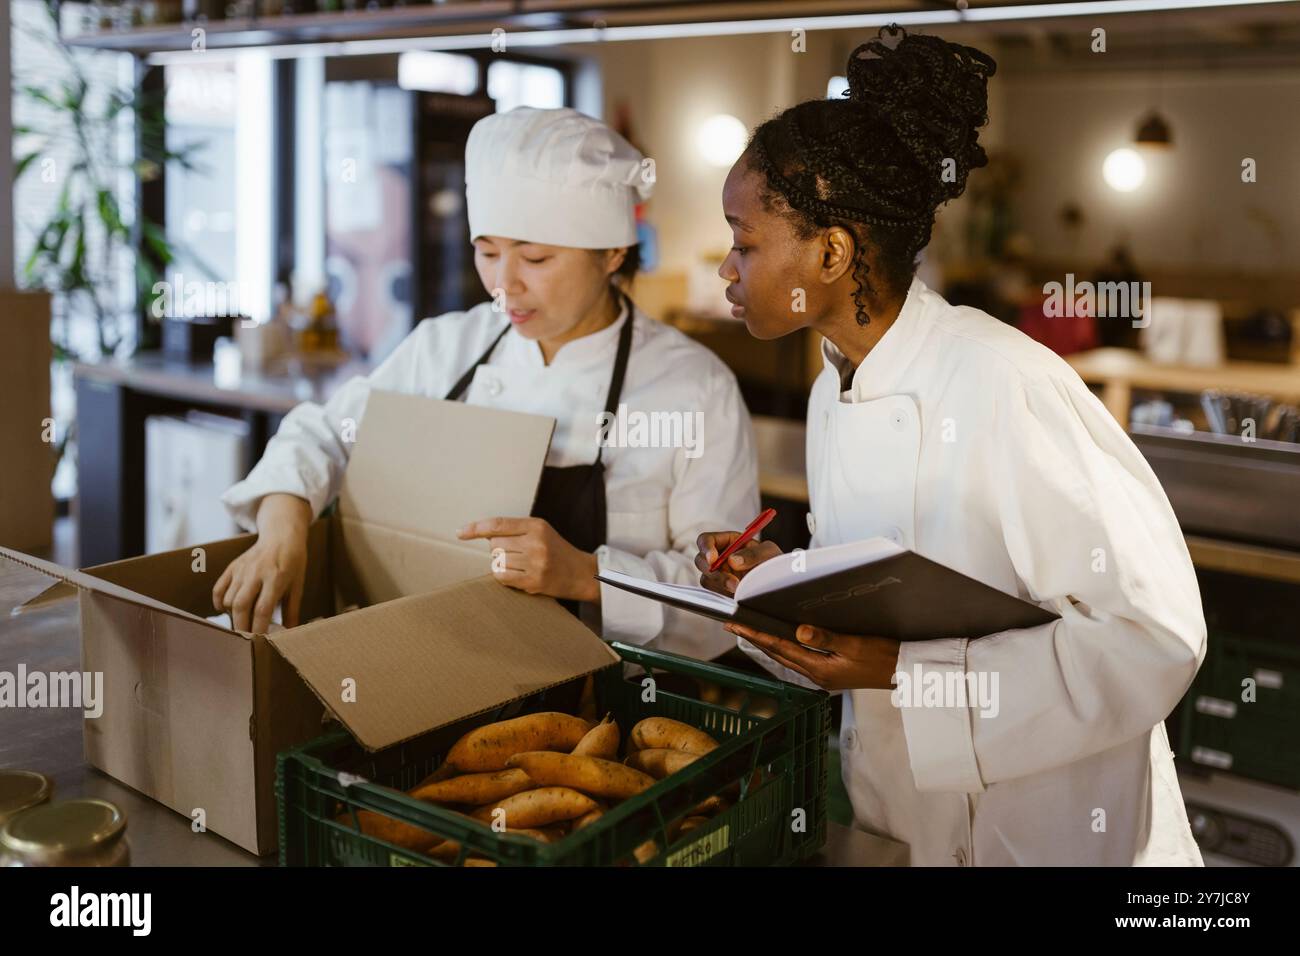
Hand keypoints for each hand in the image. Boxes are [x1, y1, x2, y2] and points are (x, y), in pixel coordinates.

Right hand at [212, 494, 310, 633]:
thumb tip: (290, 633)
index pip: (263, 609)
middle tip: (246, 639)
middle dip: (242, 626)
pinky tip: (227, 611)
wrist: (281, 535)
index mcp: (276, 577)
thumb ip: (292, 609)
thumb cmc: (293, 562)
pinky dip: (219, 602)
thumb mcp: (298, 585)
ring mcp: (242, 569)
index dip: (259, 627)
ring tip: (242, 624)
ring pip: (230, 599)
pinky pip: (219, 588)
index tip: (260, 641)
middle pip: (242, 605)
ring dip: (233, 616)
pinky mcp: (232, 567)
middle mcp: (256, 573)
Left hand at [457, 516, 598, 602]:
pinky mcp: (533, 581)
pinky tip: (514, 575)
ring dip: (501, 563)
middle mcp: (536, 542)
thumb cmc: (556, 551)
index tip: (460, 532)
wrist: (581, 574)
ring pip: (497, 561)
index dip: (476, 528)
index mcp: (536, 526)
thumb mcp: (541, 531)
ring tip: (519, 565)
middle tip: (515, 553)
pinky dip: (502, 575)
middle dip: (498, 549)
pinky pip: (502, 576)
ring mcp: (535, 563)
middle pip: (495, 545)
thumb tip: (484, 534)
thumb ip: (516, 530)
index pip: (498, 524)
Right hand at [694, 529, 782, 595]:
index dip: (706, 548)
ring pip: (706, 579)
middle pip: (700, 561)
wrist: (778, 584)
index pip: (706, 540)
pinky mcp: (720, 591)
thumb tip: (733, 560)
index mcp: (728, 542)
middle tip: (731, 582)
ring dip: (720, 586)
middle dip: (713, 572)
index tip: (713, 559)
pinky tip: (737, 595)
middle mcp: (720, 558)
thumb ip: (752, 553)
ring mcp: (719, 575)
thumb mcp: (768, 553)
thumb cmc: (773, 563)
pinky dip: (723, 595)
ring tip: (740, 590)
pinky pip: (713, 593)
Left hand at [725, 621, 899, 690]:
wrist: (904, 672)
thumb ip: (826, 638)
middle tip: (734, 624)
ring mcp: (822, 675)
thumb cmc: (884, 657)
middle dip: (755, 638)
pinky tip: (781, 638)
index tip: (736, 624)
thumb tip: (799, 631)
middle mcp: (817, 675)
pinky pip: (799, 658)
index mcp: (820, 669)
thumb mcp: (856, 644)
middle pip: (778, 653)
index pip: (780, 648)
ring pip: (786, 656)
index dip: (756, 635)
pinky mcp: (829, 672)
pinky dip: (785, 647)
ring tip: (750, 629)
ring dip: (768, 643)